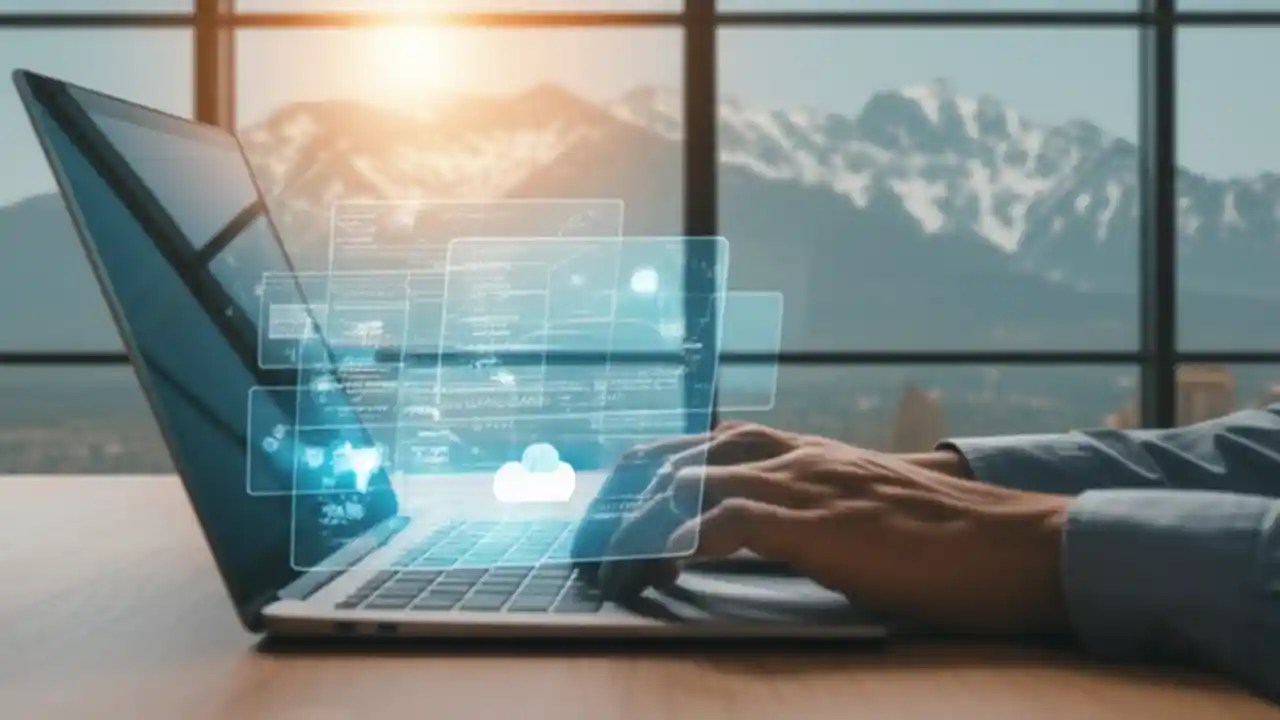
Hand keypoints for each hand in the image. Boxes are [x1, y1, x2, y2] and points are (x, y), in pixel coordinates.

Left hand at [591, 424, 1070, 634]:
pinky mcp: (824, 525)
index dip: (650, 468)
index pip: (705, 442)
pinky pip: (734, 522)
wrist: (1020, 544)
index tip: (612, 495)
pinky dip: (688, 539)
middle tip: (588, 534)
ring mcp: (809, 486)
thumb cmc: (948, 539)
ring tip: (606, 559)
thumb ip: (813, 511)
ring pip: (695, 485)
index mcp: (806, 451)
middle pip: (682, 457)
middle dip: (625, 495)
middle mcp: (797, 456)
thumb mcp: (865, 511)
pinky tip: (661, 564)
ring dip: (642, 524)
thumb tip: (760, 535)